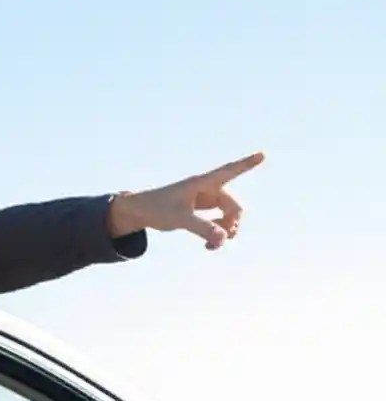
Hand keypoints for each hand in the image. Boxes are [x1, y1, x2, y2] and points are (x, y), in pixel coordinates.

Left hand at [109, 152, 265, 249]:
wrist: (139, 212)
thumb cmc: (156, 208)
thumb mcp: (179, 218)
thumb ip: (202, 227)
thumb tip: (224, 238)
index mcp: (202, 183)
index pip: (228, 171)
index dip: (246, 164)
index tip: (262, 154)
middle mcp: (207, 190)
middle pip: (233, 206)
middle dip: (231, 223)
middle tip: (222, 239)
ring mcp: (205, 200)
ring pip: (227, 216)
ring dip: (225, 232)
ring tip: (212, 246)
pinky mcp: (200, 211)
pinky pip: (218, 223)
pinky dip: (217, 234)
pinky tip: (209, 246)